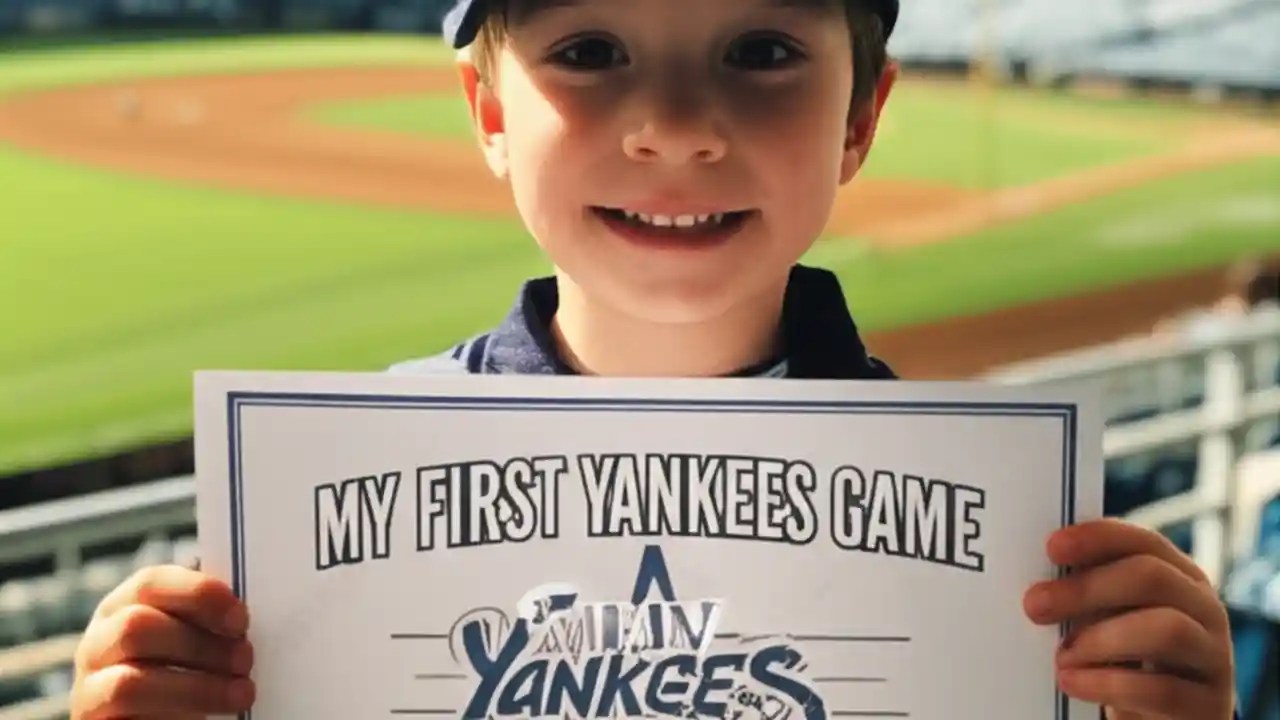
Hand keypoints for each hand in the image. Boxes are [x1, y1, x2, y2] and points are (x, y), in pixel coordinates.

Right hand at [70, 565, 255, 718]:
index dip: (198, 594)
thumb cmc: (187, 671)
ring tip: (241, 693)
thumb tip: (241, 613)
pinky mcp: (94, 719)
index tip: (241, 619)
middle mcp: (99, 640)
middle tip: (245, 660)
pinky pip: (126, 716)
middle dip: (200, 644)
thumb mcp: (196, 637)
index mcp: (125, 605)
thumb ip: (209, 619)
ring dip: (196, 687)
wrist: (160, 716)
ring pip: (129, 682)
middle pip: (135, 627)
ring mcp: (89, 684)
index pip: (150, 583)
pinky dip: (174, 714)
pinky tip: (204, 717)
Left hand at [1023, 518, 1234, 719]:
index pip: (1144, 542)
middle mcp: (1204, 609)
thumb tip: (1040, 585)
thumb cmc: (1129, 661)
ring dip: (1101, 639)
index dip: (1098, 539)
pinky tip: (1072, 682)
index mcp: (1179, 576)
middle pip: (1152, 578)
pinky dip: (1108, 684)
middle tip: (1036, 606)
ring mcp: (1213, 656)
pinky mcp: (1209, 705)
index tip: (1052, 547)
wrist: (1163, 719)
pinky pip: (1161, 689)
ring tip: (1061, 656)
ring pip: (1166, 629)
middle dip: (1087, 588)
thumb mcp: (1111, 620)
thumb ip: (1089, 597)